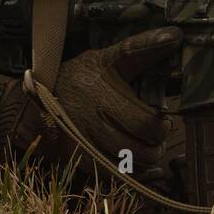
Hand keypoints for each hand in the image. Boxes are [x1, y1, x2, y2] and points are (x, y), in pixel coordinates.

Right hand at [0, 27, 181, 173]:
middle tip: (157, 133)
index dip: (162, 127)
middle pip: (142, 149)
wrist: (38, 102)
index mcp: (102, 96)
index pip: (146, 124)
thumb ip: (141, 48)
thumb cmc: (82, 76)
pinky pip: (116, 177)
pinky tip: (130, 157)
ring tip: (145, 144)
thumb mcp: (108, 57)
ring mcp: (85, 145)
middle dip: (157, 144)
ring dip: (145, 159)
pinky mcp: (80, 162)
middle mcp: (92, 123)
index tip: (164, 119)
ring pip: (131, 167)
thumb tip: (176, 35)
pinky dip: (129, 171)